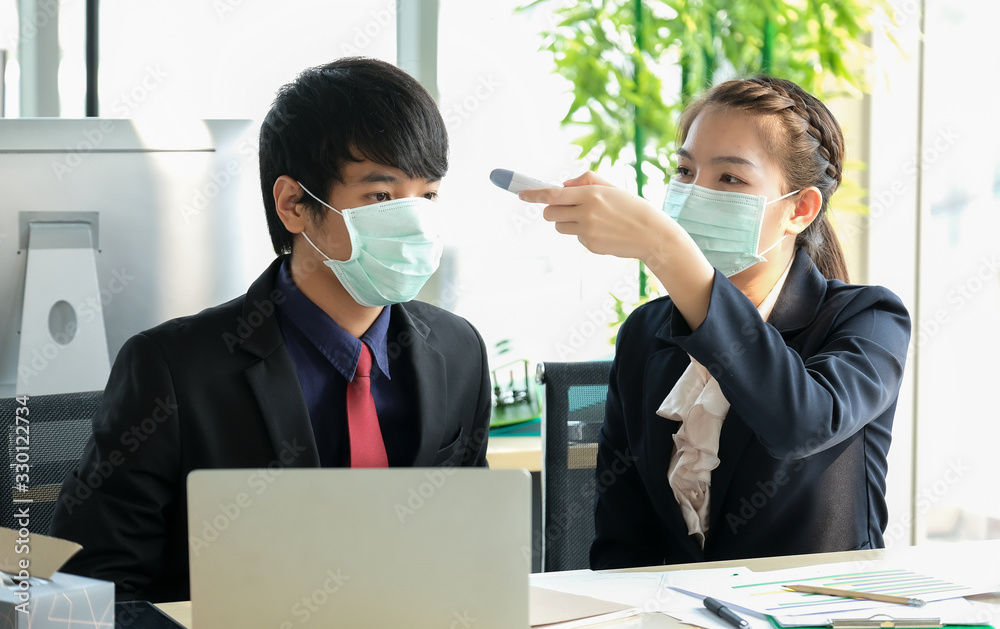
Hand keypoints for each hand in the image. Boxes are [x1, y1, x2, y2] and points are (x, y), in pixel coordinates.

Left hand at [520, 171, 715, 329]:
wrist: (652, 234)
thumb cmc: (631, 207)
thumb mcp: (611, 187)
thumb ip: (585, 181)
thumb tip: (563, 185)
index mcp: (590, 194)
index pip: (553, 194)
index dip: (534, 194)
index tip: (521, 194)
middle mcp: (586, 213)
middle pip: (549, 213)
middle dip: (551, 210)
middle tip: (565, 208)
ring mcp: (587, 231)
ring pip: (560, 227)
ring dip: (567, 222)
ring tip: (590, 220)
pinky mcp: (590, 246)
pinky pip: (576, 238)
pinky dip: (583, 234)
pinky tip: (602, 232)